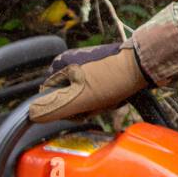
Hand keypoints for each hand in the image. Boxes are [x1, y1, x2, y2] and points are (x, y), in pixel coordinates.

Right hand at [28, 42, 147, 122]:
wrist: (145, 64)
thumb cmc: (113, 78)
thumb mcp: (80, 98)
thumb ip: (54, 108)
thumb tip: (32, 115)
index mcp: (60, 64)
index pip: (52, 99)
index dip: (68, 109)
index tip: (82, 108)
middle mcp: (72, 62)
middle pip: (71, 98)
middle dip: (87, 106)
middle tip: (101, 102)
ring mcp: (90, 65)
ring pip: (87, 97)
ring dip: (100, 104)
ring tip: (113, 98)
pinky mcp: (105, 68)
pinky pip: (101, 91)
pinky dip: (110, 98)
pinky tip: (119, 95)